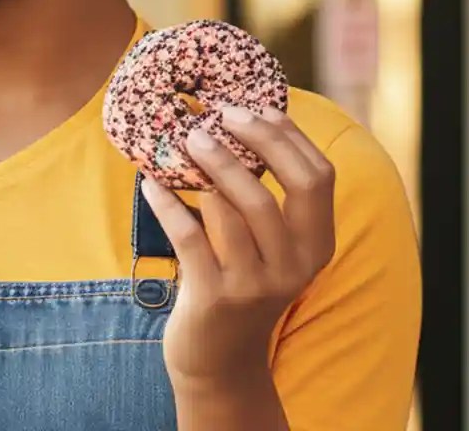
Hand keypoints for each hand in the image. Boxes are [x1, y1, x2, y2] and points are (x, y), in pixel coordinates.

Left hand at [142, 106, 336, 388]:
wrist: (219, 359)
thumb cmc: (241, 283)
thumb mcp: (270, 247)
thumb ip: (268, 198)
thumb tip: (245, 122)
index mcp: (317, 245)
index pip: (317, 177)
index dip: (287, 137)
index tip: (251, 108)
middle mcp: (295, 266)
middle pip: (275, 192)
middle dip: (245, 146)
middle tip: (210, 119)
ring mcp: (254, 285)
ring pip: (230, 212)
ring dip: (203, 170)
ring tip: (178, 143)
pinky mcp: (214, 297)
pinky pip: (189, 235)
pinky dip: (168, 204)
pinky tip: (150, 183)